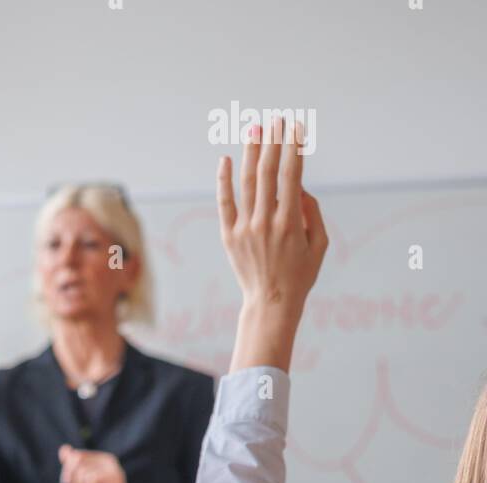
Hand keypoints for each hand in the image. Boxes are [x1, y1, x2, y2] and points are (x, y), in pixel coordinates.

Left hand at [59, 446, 145, 482]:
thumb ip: (73, 467)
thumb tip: (63, 448)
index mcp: (99, 458)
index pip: (74, 454)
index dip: (66, 470)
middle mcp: (106, 459)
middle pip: (76, 458)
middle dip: (70, 477)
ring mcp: (111, 466)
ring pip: (82, 470)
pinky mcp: (113, 475)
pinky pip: (91, 478)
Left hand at [217, 117, 327, 371]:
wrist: (271, 303)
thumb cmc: (300, 274)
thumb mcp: (319, 244)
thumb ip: (312, 212)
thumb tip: (299, 186)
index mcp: (291, 222)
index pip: (292, 174)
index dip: (294, 147)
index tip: (296, 127)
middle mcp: (266, 222)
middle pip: (267, 172)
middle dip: (273, 142)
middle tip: (275, 120)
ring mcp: (245, 229)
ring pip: (246, 182)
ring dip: (251, 152)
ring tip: (254, 129)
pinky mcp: (230, 237)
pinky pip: (225, 203)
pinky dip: (223, 180)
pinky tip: (224, 159)